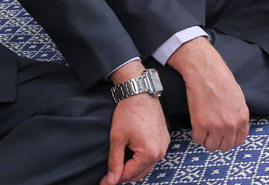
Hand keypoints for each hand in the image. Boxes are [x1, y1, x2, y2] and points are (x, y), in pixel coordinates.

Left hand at [102, 61, 169, 184]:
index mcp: (149, 153)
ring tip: (119, 166)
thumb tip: (112, 180)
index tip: (103, 182)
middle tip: (109, 177)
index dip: (115, 179)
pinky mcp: (164, 140)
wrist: (140, 92)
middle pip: (140, 173)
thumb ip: (115, 161)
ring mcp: (164, 146)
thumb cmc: (128, 112)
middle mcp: (161, 152)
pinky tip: (131, 155)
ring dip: (133, 168)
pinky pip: (153, 156)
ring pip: (147, 166)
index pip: (130, 174)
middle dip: (124, 176)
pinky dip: (142, 159)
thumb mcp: (117, 138)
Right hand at [168, 38, 248, 152]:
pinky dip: (196, 134)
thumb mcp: (238, 97)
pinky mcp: (200, 124)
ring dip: (206, 139)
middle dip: (218, 140)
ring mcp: (216, 126)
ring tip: (203, 128)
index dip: (230, 138)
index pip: (239, 141)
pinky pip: (198, 140)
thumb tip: (234, 124)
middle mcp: (231, 125)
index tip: (223, 134)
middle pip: (225, 147)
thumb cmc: (220, 78)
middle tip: (211, 131)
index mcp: (242, 118)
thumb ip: (237, 114)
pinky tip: (196, 124)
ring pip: (211, 147)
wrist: (205, 70)